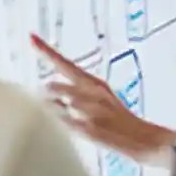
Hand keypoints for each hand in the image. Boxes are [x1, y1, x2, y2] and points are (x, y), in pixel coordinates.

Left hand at [42, 49, 175, 166]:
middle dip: (46, 97)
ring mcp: (91, 110)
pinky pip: (63, 124)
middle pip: (53, 87)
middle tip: (50, 106)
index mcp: (95, 83)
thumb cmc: (119, 120)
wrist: (144, 139)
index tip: (30, 36)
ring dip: (54, 113)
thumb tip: (46, 90)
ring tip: (66, 119)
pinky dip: (62, 125)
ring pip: (56, 105)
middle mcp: (92, 92)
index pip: (65, 64)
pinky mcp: (90, 129)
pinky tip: (72, 127)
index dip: (46, 50)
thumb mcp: (101, 98)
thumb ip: (75, 92)